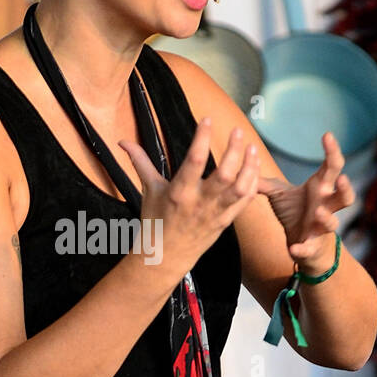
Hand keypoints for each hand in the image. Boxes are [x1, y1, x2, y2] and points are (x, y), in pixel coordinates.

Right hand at [118, 119, 259, 278]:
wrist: (165, 257)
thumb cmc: (156, 221)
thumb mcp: (149, 190)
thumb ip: (140, 162)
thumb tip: (123, 141)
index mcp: (179, 192)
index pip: (194, 160)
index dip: (202, 138)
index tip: (206, 119)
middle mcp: (199, 202)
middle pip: (224, 174)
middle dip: (233, 150)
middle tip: (236, 130)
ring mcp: (215, 213)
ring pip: (239, 188)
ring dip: (249, 167)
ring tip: (252, 147)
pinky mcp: (226, 220)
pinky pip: (244, 200)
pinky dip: (252, 183)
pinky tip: (254, 166)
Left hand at [253, 131, 353, 265]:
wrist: (299, 244)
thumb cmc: (295, 213)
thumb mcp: (279, 193)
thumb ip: (263, 180)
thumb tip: (246, 163)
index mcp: (320, 189)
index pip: (332, 167)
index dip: (332, 151)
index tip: (327, 135)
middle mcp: (326, 206)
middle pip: (343, 195)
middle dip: (344, 186)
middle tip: (341, 176)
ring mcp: (321, 227)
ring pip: (334, 223)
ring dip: (327, 218)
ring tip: (319, 211)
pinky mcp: (312, 246)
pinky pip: (310, 248)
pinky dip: (303, 249)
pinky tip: (295, 249)